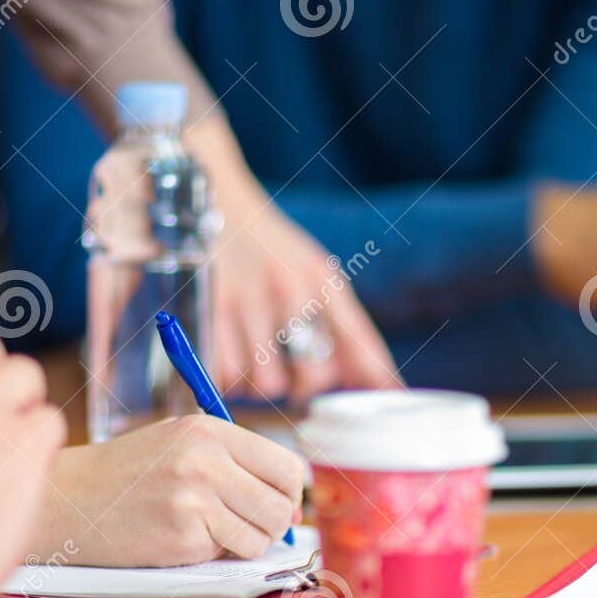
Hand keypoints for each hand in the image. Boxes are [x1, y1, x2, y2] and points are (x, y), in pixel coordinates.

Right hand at [46, 415, 303, 566]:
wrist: (69, 499)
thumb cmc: (128, 472)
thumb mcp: (179, 441)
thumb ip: (235, 461)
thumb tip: (293, 504)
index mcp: (211, 431)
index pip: (286, 466)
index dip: (291, 492)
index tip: (281, 504)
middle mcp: (207, 462)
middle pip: (281, 507)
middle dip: (274, 524)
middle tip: (250, 525)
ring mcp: (195, 501)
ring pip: (261, 537)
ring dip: (244, 542)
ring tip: (210, 529)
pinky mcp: (183, 538)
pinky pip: (226, 554)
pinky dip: (212, 552)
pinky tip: (180, 536)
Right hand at [183, 117, 398, 400]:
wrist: (211, 197)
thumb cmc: (269, 248)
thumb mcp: (316, 275)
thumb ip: (350, 330)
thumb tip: (387, 387)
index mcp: (322, 279)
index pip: (359, 344)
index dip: (374, 380)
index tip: (391, 401)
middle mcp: (290, 288)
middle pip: (312, 378)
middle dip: (302, 387)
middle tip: (290, 374)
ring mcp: (246, 299)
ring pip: (265, 385)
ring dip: (257, 383)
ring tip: (250, 355)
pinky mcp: (205, 310)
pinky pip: (222, 374)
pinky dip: (223, 376)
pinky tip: (224, 353)